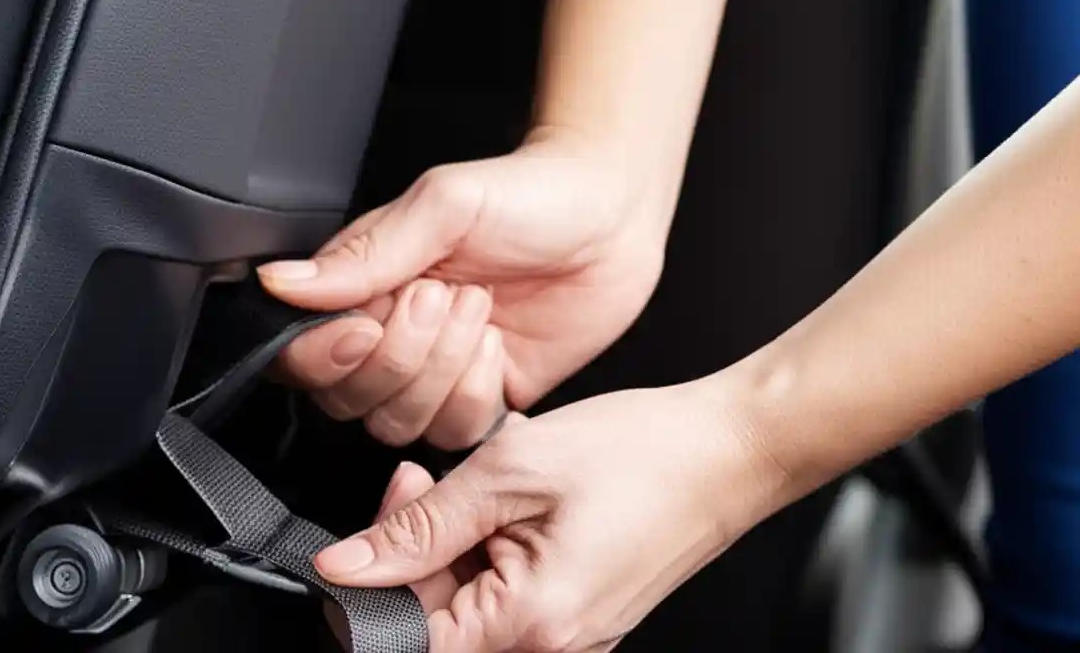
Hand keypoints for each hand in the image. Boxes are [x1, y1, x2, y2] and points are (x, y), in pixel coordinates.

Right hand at [262, 129, 674, 448]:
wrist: (614, 215)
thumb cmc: (530, 194)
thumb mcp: (442, 206)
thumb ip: (363, 255)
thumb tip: (280, 281)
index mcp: (363, 286)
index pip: (302, 352)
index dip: (326, 355)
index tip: (367, 327)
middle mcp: (391, 335)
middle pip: (346, 398)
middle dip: (399, 357)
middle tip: (446, 296)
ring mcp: (437, 372)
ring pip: (397, 423)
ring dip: (441, 372)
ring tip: (479, 310)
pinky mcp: (483, 398)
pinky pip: (454, 434)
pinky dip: (476, 395)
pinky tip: (499, 347)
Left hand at [313, 380, 790, 651]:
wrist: (732, 447)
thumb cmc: (645, 454)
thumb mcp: (511, 471)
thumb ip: (420, 527)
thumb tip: (346, 567)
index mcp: (529, 625)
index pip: (403, 642)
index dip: (370, 589)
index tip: (368, 535)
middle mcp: (550, 648)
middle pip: (433, 623)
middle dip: (412, 550)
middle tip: (427, 481)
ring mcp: (569, 634)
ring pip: (466, 604)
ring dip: (452, 541)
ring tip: (486, 479)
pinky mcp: (579, 612)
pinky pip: (505, 592)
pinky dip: (490, 544)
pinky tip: (510, 496)